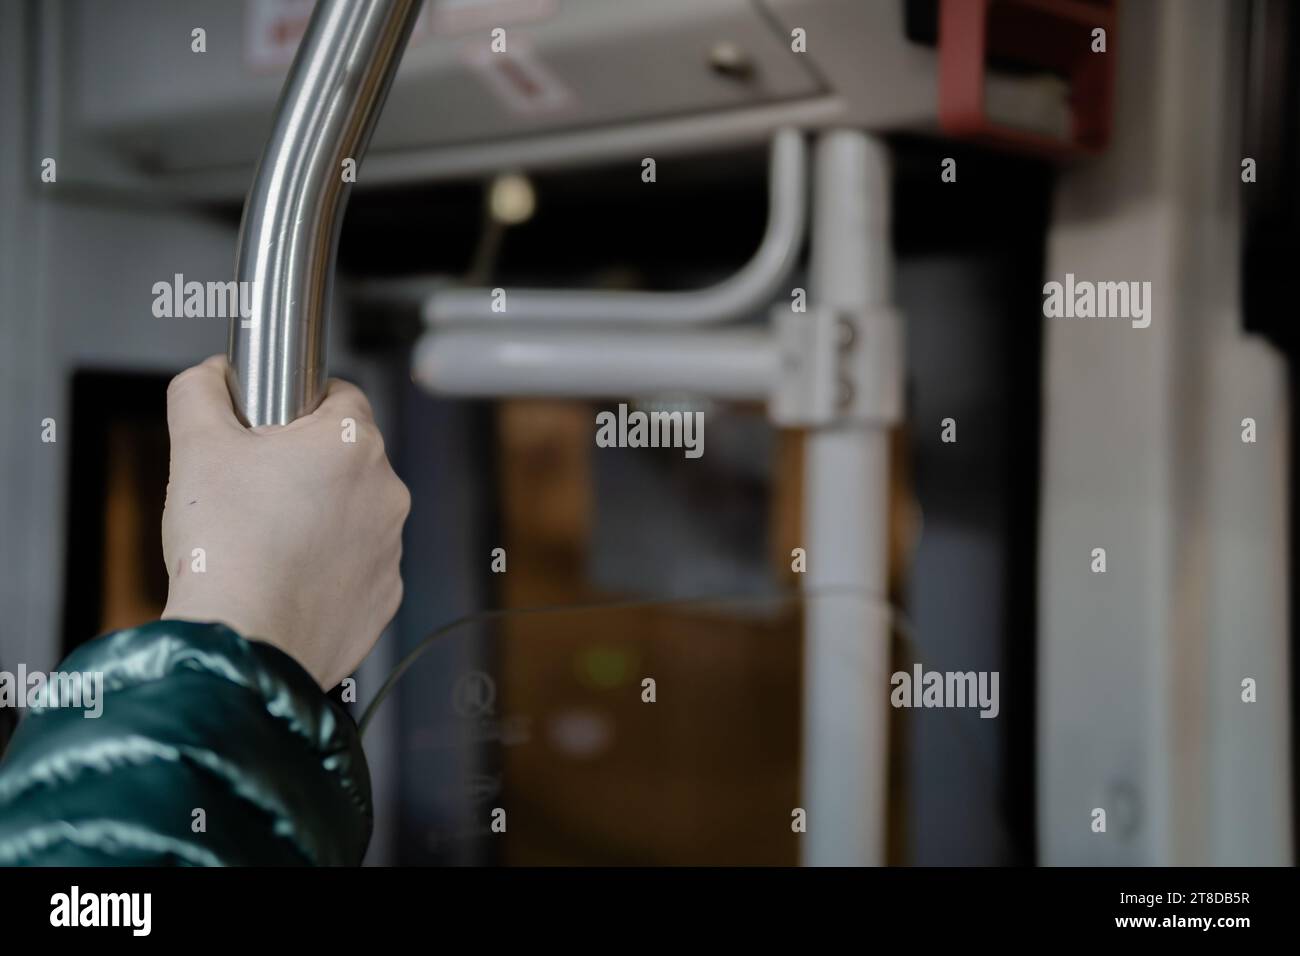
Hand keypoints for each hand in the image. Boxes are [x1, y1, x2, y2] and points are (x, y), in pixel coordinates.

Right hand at [160, 355, 409, 688]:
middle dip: (308, 467)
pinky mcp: (386, 597)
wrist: (243, 639)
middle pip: (349, 459)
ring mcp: (393, 548)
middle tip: (256, 491)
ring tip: (268, 543)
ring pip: (356, 516)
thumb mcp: (195, 444)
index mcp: (352, 442)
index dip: (302, 405)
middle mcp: (388, 491)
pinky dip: (329, 570)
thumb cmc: (225, 542)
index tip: (273, 425)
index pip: (342, 396)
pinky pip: (358, 569)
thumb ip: (200, 391)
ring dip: (322, 520)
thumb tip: (211, 374)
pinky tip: (287, 581)